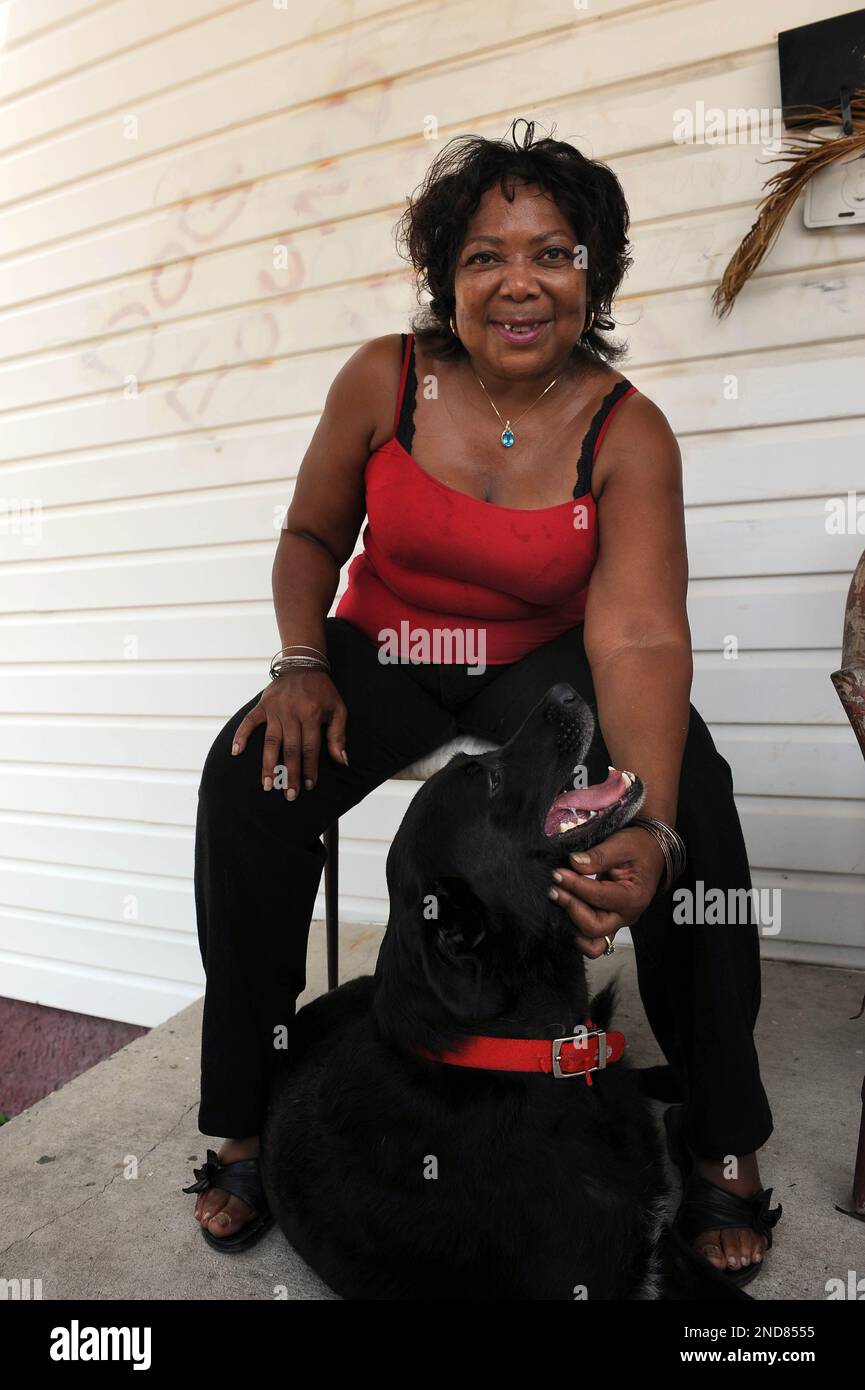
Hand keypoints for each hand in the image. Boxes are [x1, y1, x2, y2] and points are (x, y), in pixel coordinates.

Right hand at [231, 670, 347, 798]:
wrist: (303, 664)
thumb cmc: (323, 690)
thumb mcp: (338, 709)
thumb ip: (338, 735)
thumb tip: (342, 761)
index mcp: (311, 715)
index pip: (310, 748)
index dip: (309, 768)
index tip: (308, 786)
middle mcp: (291, 713)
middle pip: (290, 749)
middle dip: (290, 773)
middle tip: (289, 794)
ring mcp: (274, 709)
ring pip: (270, 741)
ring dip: (268, 764)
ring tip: (267, 784)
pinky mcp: (262, 705)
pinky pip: (249, 721)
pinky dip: (241, 735)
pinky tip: (236, 752)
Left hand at [548, 827, 666, 957]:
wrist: (651, 852)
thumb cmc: (638, 848)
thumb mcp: (620, 844)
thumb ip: (598, 856)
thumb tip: (574, 863)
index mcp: (633, 896)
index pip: (599, 897)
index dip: (575, 886)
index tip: (558, 874)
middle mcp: (627, 915)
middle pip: (594, 927)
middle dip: (571, 908)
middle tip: (554, 889)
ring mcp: (617, 922)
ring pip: (592, 942)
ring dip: (572, 926)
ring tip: (558, 901)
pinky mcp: (609, 923)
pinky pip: (592, 940)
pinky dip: (576, 932)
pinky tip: (563, 911)